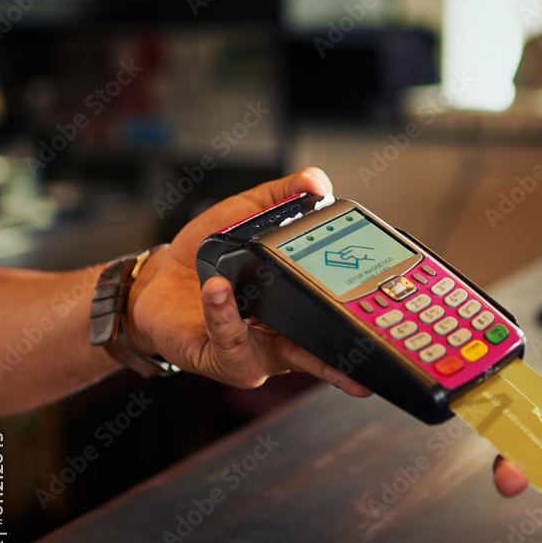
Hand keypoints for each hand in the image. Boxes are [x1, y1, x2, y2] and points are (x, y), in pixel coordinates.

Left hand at [126, 167, 370, 395]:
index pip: (342, 313)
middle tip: (361, 352)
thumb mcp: (250, 215)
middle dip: (348, 359)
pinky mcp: (227, 360)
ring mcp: (262, 354)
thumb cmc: (207, 259)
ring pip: (288, 355)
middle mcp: (290, 338)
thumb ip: (285, 195)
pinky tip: (220, 289)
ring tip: (255, 289)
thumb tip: (317, 182)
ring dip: (285, 329)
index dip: (366, 317)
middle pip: (329, 353)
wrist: (158, 283)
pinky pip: (233, 341)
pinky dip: (226, 314)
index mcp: (303, 305)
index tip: (383, 309)